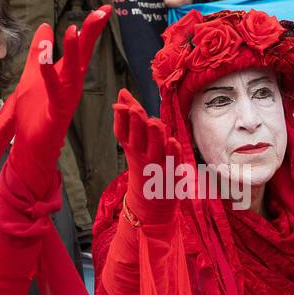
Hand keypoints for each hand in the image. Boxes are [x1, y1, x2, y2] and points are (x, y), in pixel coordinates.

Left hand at [8, 6, 111, 194]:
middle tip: (102, 12)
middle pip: (84, 56)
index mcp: (67, 75)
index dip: (92, 28)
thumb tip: (45, 26)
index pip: (82, 47)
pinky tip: (45, 58)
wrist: (31, 147)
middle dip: (92, 34)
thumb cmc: (34, 114)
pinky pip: (54, 91)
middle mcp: (72, 85)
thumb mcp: (32, 75)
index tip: (104, 8)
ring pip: (72, 72)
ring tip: (73, 29)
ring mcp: (66, 99)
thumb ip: (39, 52)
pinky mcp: (56, 113)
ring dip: (73, 53)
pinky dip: (49, 74)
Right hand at [114, 89, 178, 223]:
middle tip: (135, 110)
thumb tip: (122, 92)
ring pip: (155, 148)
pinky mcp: (172, 173)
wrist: (150, 202)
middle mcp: (142, 156)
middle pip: (138, 138)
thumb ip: (129, 117)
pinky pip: (172, 162)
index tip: (120, 104)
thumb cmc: (144, 163)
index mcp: (131, 147)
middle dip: (136, 124)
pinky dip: (172, 153)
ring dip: (154, 135)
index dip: (121, 118)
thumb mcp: (133, 141)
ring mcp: (157, 165)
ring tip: (153, 122)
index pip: (123, 131)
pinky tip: (173, 141)